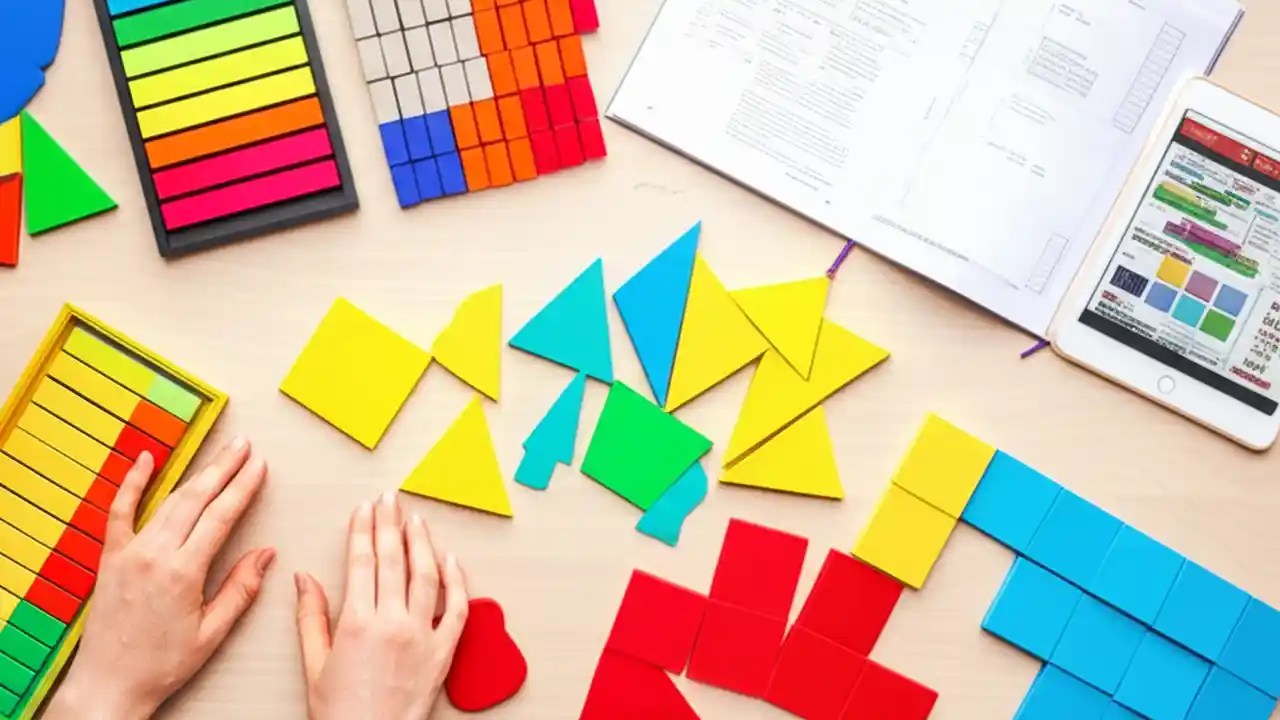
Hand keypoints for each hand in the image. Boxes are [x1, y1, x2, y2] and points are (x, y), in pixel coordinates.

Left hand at [45, 437, 272, 719]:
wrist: (109, 683)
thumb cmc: (160, 664)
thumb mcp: (212, 632)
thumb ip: (240, 589)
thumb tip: (265, 554)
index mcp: (183, 572)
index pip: (221, 516)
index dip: (243, 487)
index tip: (259, 467)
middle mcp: (155, 554)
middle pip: (196, 498)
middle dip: (224, 468)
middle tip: (244, 446)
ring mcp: (130, 552)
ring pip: (168, 501)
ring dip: (196, 474)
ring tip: (218, 456)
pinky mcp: (111, 557)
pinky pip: (120, 511)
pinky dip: (132, 483)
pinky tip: (144, 460)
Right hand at [295, 492, 468, 719]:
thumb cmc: (340, 713)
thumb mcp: (314, 665)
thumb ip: (310, 617)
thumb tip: (302, 577)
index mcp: (356, 623)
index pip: (362, 561)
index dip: (363, 529)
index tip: (364, 508)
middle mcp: (392, 623)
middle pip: (393, 559)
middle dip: (390, 524)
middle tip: (389, 500)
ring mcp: (422, 636)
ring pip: (426, 575)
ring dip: (422, 542)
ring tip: (416, 519)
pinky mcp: (444, 652)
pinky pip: (457, 608)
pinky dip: (456, 580)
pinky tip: (450, 559)